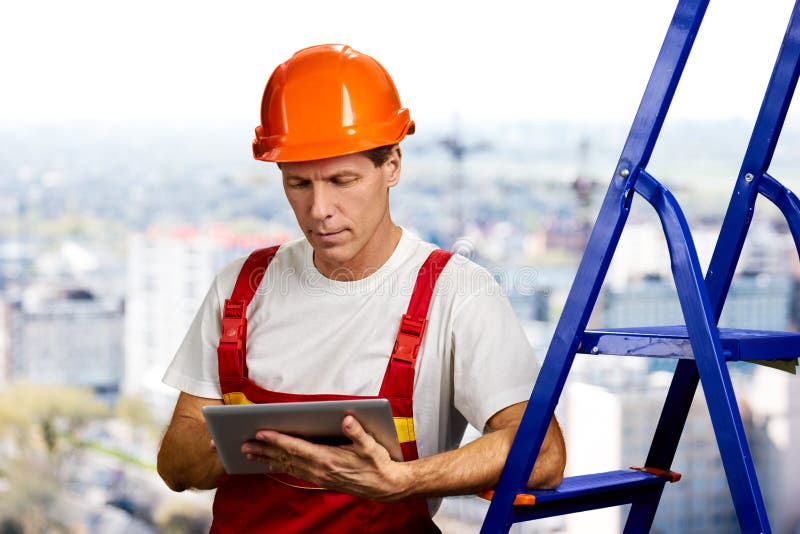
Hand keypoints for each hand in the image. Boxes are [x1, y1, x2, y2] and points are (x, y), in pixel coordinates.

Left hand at [241, 415, 410, 501]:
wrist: (385, 486)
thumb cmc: (378, 464)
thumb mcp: (371, 446)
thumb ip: (358, 433)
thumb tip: (347, 419)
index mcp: (328, 459)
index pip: (297, 447)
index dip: (278, 439)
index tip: (261, 432)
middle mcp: (319, 469)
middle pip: (286, 457)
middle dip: (263, 449)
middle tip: (243, 444)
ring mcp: (318, 476)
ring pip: (286, 466)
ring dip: (266, 458)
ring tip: (249, 453)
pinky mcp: (320, 479)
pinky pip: (294, 472)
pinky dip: (279, 466)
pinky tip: (270, 463)